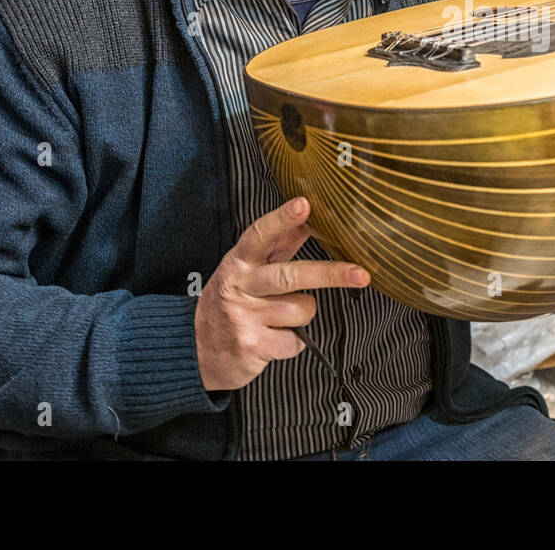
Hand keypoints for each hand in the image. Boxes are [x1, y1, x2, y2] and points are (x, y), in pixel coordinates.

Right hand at [193, 196, 369, 390]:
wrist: (194, 349)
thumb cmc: (230, 302)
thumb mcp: (245, 270)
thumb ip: (277, 246)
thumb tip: (310, 219)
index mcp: (240, 262)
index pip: (261, 235)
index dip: (283, 219)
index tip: (305, 205)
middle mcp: (241, 286)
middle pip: (291, 275)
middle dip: (330, 274)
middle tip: (360, 274)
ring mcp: (245, 317)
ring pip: (302, 309)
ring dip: (301, 315)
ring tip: (280, 318)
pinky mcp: (253, 346)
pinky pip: (296, 340)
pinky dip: (293, 342)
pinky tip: (274, 338)